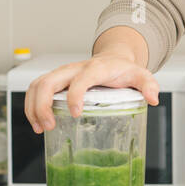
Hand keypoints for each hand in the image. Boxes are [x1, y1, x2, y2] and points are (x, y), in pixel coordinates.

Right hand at [24, 51, 158, 132]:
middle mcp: (73, 69)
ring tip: (39, 128)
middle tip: (49, 126)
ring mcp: (61, 74)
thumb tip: (154, 99)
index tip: (76, 114)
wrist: (112, 58)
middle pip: (48, 82)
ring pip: (37, 85)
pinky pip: (35, 89)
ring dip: (32, 107)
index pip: (80, 80)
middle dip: (43, 105)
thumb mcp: (140, 74)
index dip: (75, 96)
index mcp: (94, 69)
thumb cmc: (123, 69)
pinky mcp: (55, 79)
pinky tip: (37, 122)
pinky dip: (31, 105)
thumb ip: (148, 84)